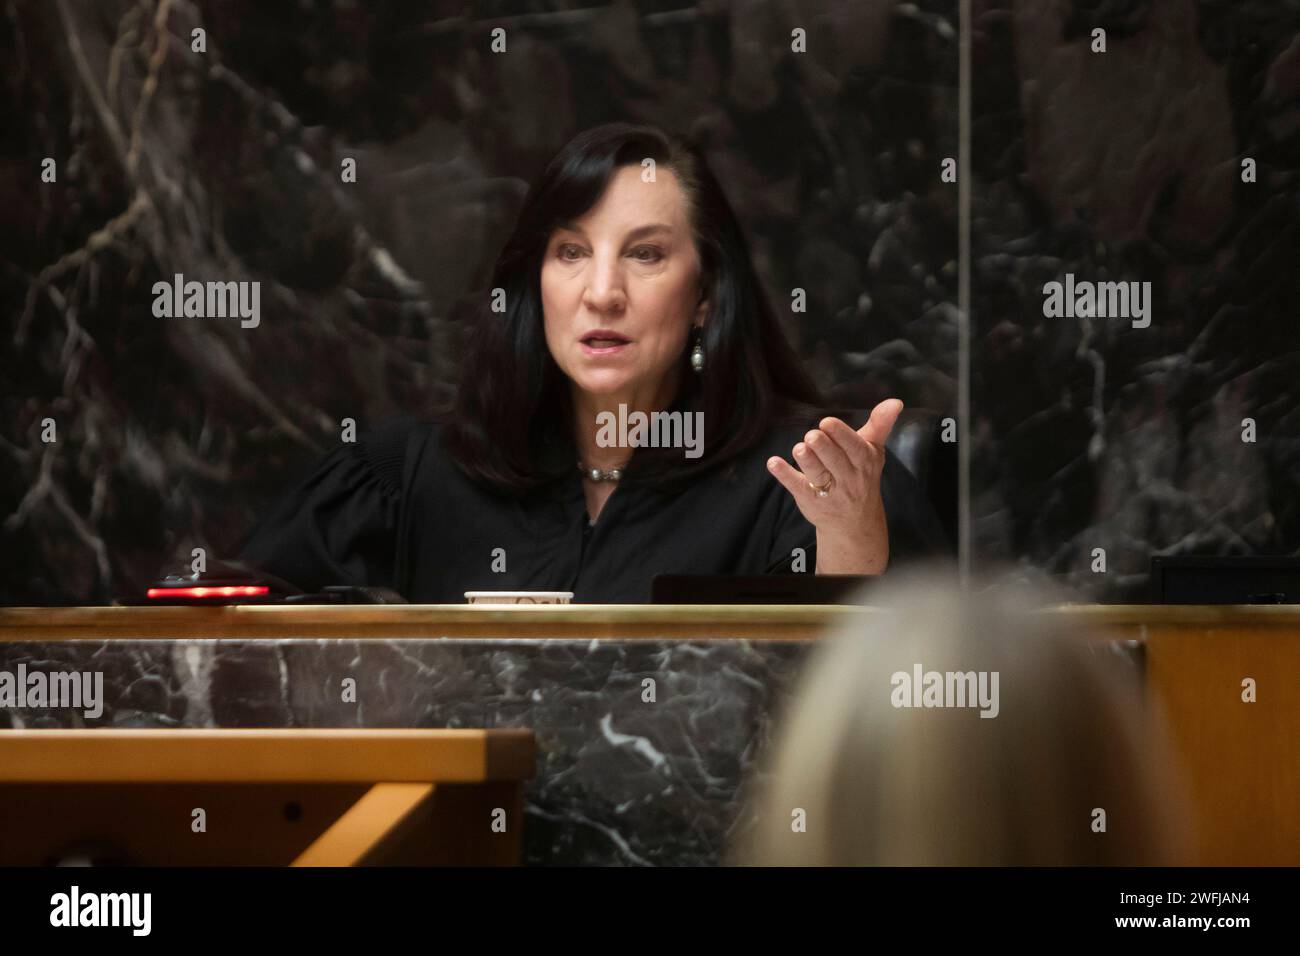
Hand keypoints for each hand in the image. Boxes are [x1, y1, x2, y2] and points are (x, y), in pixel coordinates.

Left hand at [765, 399, 902, 573]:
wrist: (856, 523)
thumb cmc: (862, 476)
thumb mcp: (874, 451)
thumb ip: (880, 425)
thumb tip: (896, 401)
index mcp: (865, 462)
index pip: (854, 447)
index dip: (841, 435)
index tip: (827, 422)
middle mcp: (849, 478)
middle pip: (835, 461)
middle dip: (823, 448)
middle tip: (812, 435)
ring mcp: (830, 492)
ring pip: (818, 475)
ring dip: (807, 462)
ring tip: (799, 449)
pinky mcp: (811, 501)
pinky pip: (797, 488)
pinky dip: (785, 475)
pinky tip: (773, 463)